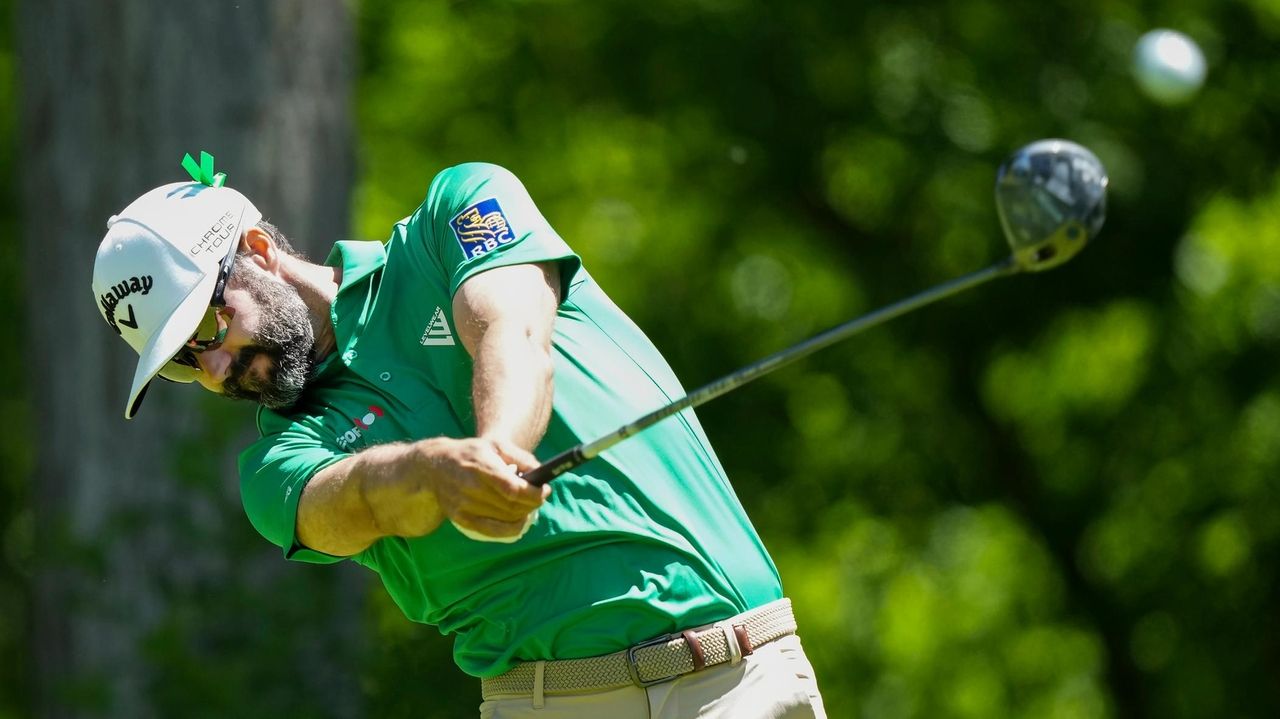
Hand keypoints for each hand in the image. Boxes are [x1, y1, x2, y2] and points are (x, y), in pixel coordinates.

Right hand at [413, 437, 547, 539]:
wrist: (435, 467)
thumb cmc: (472, 454)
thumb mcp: (496, 446)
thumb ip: (522, 458)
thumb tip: (542, 475)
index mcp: (481, 466)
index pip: (513, 489)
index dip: (534, 493)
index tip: (545, 490)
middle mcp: (471, 488)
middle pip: (512, 507)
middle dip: (532, 503)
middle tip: (539, 497)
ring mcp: (464, 506)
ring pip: (506, 520)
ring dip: (523, 514)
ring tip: (527, 504)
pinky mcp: (461, 519)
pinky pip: (493, 532)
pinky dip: (511, 529)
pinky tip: (519, 520)